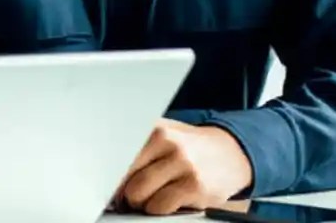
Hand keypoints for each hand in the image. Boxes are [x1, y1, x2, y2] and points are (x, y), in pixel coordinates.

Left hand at [113, 120, 252, 215]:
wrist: (231, 154)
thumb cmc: (189, 148)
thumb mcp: (164, 137)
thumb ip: (137, 150)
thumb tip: (106, 176)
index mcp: (155, 127)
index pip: (116, 153)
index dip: (107, 173)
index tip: (103, 182)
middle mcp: (168, 142)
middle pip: (123, 176)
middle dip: (124, 190)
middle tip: (133, 191)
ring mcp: (182, 164)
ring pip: (139, 194)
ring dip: (142, 201)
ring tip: (155, 193)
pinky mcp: (194, 186)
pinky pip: (160, 207)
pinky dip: (160, 208)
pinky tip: (171, 198)